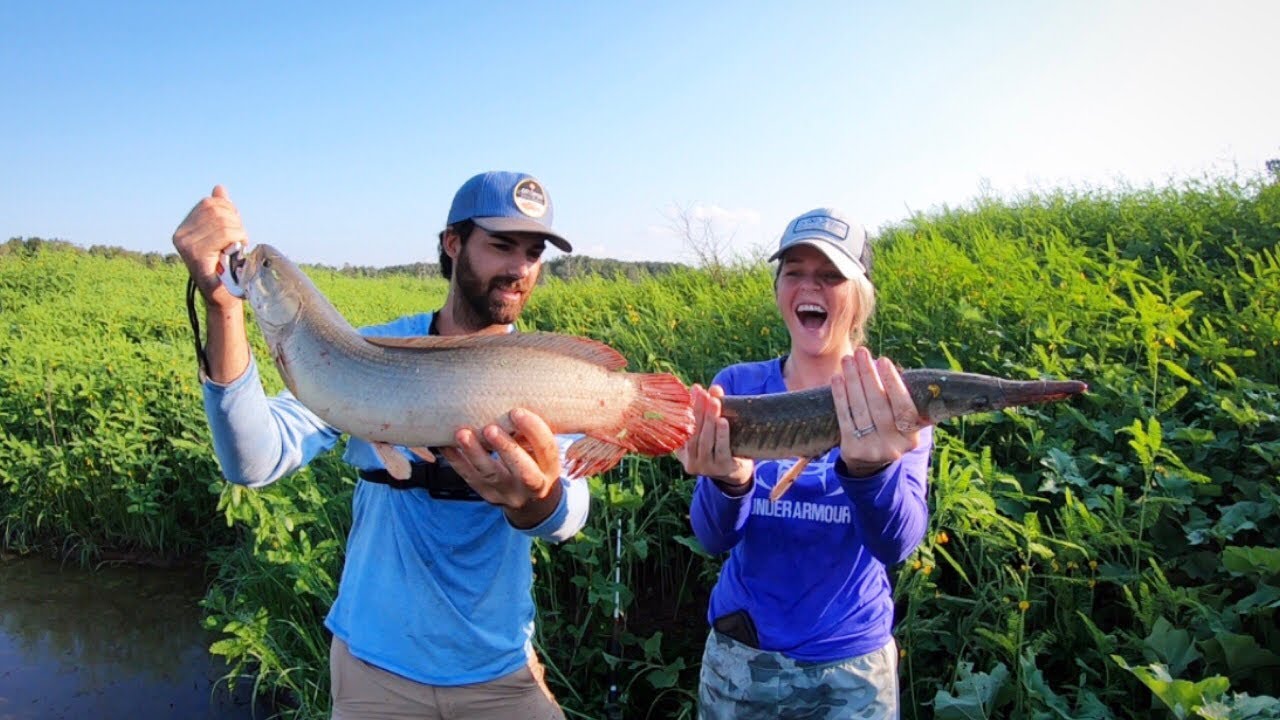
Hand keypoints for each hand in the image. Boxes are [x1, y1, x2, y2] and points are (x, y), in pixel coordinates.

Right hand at [172, 185, 248, 308]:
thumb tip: (219, 188)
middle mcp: (180, 235)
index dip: (229, 211)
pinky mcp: (196, 254)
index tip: (235, 229)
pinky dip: (237, 240)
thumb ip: (220, 213)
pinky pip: (225, 234)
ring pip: (223, 221)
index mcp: (184, 229)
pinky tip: (235, 252)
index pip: (209, 203)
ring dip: (238, 233)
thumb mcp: (224, 234)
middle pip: (216, 209)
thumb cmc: (225, 267)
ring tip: (236, 248)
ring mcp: (186, 244)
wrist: (224, 295)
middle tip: (238, 241)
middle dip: (235, 222)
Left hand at [440, 407, 563, 526]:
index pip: (545, 449)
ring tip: (462, 434)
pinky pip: (470, 478)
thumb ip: (533, 433)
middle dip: (505, 448)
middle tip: (490, 428)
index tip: (517, 411)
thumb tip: (511, 400)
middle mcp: (532, 485)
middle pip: (521, 470)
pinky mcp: (488, 495)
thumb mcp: (543, 452)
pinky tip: (446, 444)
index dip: (533, 430)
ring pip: (490, 475)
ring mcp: (508, 493)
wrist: (530, 500)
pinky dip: (456, 461)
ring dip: (475, 453)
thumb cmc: (536, 462)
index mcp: (550, 468)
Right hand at [674, 384, 752, 491]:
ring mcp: (706, 467)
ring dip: (709, 420)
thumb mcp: (709, 433)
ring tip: (714, 403)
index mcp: (683, 452)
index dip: (689, 406)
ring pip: (705, 441)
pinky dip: (721, 435)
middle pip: (694, 432)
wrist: (737, 472)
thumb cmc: (720, 447)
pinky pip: (721, 450)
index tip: (696, 389)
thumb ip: (709, 414)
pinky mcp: (722, 469)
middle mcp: (691, 462)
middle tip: (705, 393)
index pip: (683, 427)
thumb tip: (714, 388)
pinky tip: (723, 422)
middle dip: (699, 410)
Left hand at [832, 348, 921, 476]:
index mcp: (911, 437)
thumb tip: (886, 366)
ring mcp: (872, 449)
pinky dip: (840, 396)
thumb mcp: (902, 422)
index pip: (904, 407)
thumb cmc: (888, 430)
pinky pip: (844, 418)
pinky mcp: (852, 449)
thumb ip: (901, 399)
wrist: (869, 464)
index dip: (893, 383)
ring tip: (847, 359)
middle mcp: (894, 446)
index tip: (883, 360)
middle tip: (861, 353)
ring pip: (860, 409)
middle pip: (879, 405)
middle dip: (868, 375)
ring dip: (852, 381)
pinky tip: (837, 378)